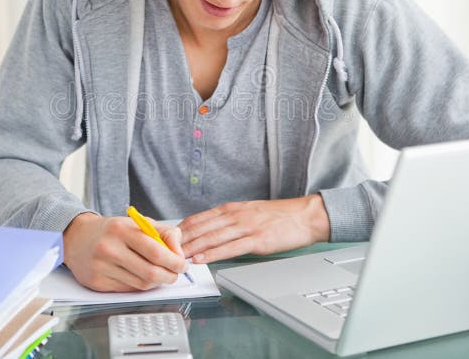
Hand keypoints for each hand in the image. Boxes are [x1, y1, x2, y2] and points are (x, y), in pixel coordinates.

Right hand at [62, 212, 188, 291]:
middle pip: (150, 273)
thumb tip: (180, 253)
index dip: (174, 261)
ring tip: (160, 274)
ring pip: (141, 285)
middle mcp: (109, 249)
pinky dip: (140, 285)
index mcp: (122, 230)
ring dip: (157, 282)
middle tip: (175, 273)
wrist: (77, 238)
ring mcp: (101, 268)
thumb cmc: (113, 230)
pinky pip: (128, 290)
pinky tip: (141, 276)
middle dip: (170, 276)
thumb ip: (164, 233)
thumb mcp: (138, 223)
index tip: (182, 264)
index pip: (156, 251)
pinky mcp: (97, 283)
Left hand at [178, 195, 329, 263]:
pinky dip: (212, 254)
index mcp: (232, 208)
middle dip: (181, 240)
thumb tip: (210, 231)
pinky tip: (201, 259)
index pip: (199, 218)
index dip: (181, 228)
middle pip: (201, 227)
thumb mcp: (249, 212)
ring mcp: (246, 227)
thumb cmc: (278, 216)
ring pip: (211, 237)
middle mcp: (235, 215)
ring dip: (191, 248)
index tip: (167, 238)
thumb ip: (230, 220)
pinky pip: (229, 248)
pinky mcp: (257, 240)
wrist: (304, 216)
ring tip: (176, 257)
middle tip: (164, 250)